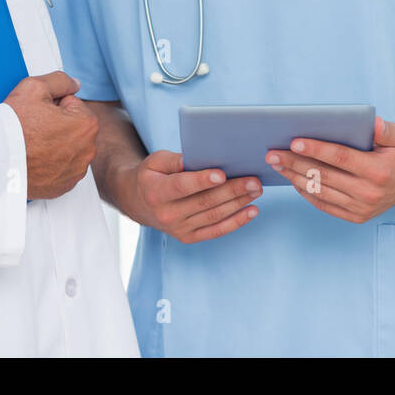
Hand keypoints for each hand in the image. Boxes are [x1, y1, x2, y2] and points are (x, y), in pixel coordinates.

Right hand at [7, 71, 99, 199]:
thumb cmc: (14, 126)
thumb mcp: (34, 87)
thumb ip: (60, 80)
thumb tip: (75, 84)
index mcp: (86, 124)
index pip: (72, 104)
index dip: (51, 105)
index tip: (37, 114)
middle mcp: (88, 149)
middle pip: (71, 127)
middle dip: (56, 125)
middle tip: (32, 129)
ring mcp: (76, 170)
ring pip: (67, 148)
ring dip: (54, 145)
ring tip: (32, 145)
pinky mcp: (64, 186)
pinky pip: (61, 168)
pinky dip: (50, 164)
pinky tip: (34, 160)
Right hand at [118, 150, 260, 243]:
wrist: (138, 202)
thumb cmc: (152, 175)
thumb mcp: (156, 161)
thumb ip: (176, 160)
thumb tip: (197, 157)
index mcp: (156, 192)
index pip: (182, 186)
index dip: (202, 180)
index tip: (222, 173)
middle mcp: (166, 214)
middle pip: (204, 202)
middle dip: (232, 190)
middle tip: (253, 180)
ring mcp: (178, 228)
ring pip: (214, 216)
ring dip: (239, 203)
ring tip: (256, 190)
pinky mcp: (188, 237)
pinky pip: (216, 231)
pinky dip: (236, 222)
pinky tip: (252, 211)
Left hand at [265, 116, 394, 223]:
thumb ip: (385, 130)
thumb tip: (373, 123)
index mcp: (378, 171)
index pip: (341, 158)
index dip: (317, 150)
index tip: (294, 141)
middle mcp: (369, 193)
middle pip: (324, 176)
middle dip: (296, 163)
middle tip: (272, 153)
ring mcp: (361, 208)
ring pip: (320, 192)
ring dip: (295, 178)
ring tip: (277, 164)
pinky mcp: (356, 217)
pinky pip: (324, 205)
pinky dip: (306, 192)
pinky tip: (292, 179)